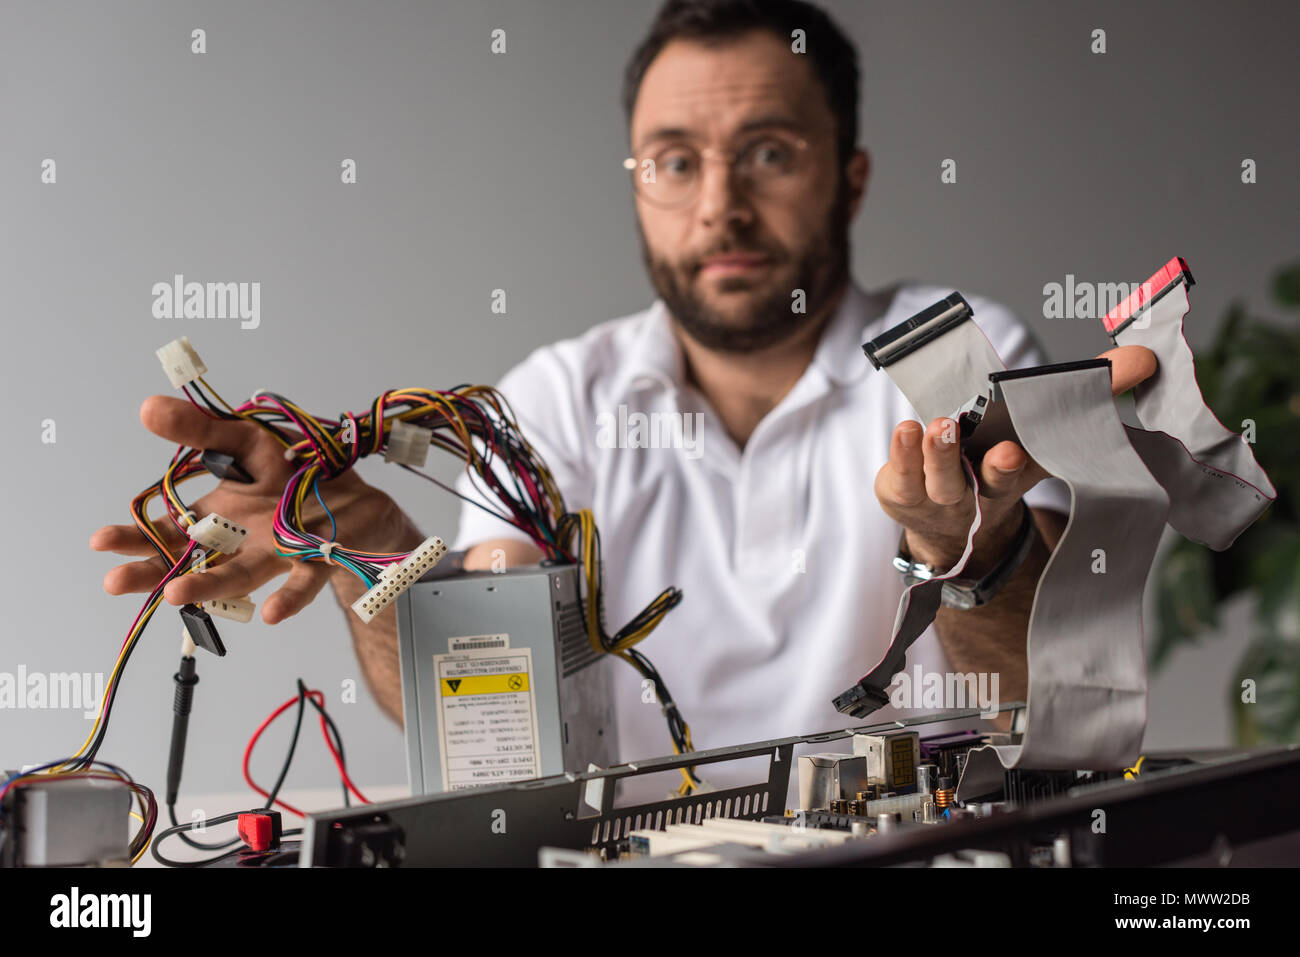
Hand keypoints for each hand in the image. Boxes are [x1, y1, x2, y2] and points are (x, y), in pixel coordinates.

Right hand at [90, 395, 419, 623]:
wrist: (356, 496)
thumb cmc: (293, 474)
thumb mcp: (246, 441)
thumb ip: (202, 430)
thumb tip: (149, 406)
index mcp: (217, 517)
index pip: (168, 534)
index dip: (134, 538)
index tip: (99, 541)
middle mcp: (240, 544)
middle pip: (192, 563)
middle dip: (153, 572)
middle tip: (114, 581)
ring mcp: (277, 554)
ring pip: (239, 575)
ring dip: (208, 586)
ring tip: (176, 594)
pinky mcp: (319, 556)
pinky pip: (303, 580)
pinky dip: (288, 597)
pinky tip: (271, 613)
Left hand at [874, 346, 1157, 571]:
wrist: (951, 532)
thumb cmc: (994, 470)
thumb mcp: (1036, 438)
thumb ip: (1085, 397)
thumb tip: (1145, 357)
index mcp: (1009, 483)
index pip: (1022, 474)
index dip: (1016, 465)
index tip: (1015, 453)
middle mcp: (974, 494)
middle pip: (984, 484)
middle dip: (992, 469)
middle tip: (999, 451)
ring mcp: (935, 496)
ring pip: (938, 480)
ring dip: (939, 454)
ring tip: (939, 427)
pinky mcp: (900, 492)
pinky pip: (900, 476)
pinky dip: (901, 454)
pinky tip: (905, 431)